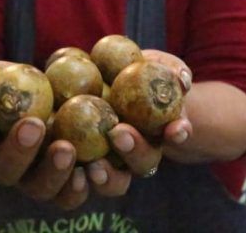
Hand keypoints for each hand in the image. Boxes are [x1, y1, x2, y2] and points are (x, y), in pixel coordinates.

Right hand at [0, 43, 89, 208]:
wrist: (33, 104)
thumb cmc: (4, 84)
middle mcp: (3, 167)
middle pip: (4, 170)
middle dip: (18, 150)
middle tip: (33, 125)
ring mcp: (32, 179)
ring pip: (39, 188)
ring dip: (53, 172)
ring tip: (66, 148)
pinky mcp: (62, 183)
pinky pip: (69, 195)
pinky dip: (80, 186)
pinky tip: (93, 169)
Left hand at [82, 49, 193, 195]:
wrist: (109, 79)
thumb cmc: (145, 69)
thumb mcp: (162, 65)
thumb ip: (174, 70)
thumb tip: (181, 78)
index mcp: (164, 131)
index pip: (176, 135)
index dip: (178, 134)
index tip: (175, 128)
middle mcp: (141, 153)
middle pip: (143, 164)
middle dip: (134, 151)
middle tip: (118, 132)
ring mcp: (114, 162)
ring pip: (114, 181)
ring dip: (107, 177)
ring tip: (93, 166)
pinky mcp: (83, 163)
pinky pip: (80, 177)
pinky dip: (74, 175)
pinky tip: (64, 162)